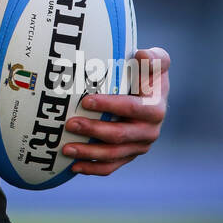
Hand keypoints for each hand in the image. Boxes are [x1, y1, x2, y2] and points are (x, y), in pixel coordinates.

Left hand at [63, 46, 169, 176]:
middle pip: (120, 135)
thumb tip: (142, 55)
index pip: (132, 108)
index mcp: (156, 108)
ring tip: (66, 148)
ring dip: (88, 153)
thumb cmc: (147, 73)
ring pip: (113, 155)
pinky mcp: (129, 155)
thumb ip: (155, 58)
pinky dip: (93, 168)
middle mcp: (150, 131)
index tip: (86, 101)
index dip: (110, 106)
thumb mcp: (156, 62)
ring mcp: (139, 146)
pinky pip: (111, 166)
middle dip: (94, 131)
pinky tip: (74, 167)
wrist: (150, 94)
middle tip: (70, 124)